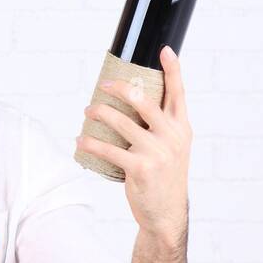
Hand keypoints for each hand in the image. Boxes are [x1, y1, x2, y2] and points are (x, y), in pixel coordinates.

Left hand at [76, 45, 191, 245]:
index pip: (179, 93)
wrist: (166, 212)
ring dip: (99, 112)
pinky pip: (107, 149)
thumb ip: (161, 126)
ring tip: (88, 110)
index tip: (164, 50)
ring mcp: (157, 152)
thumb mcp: (173, 148)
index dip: (173, 69)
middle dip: (119, 88)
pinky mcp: (139, 169)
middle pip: (143, 100)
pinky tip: (80, 139)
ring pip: (120, 122)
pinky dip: (90, 142)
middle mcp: (172, 136)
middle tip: (103, 86)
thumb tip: (134, 100)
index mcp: (181, 128)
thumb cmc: (164, 176)